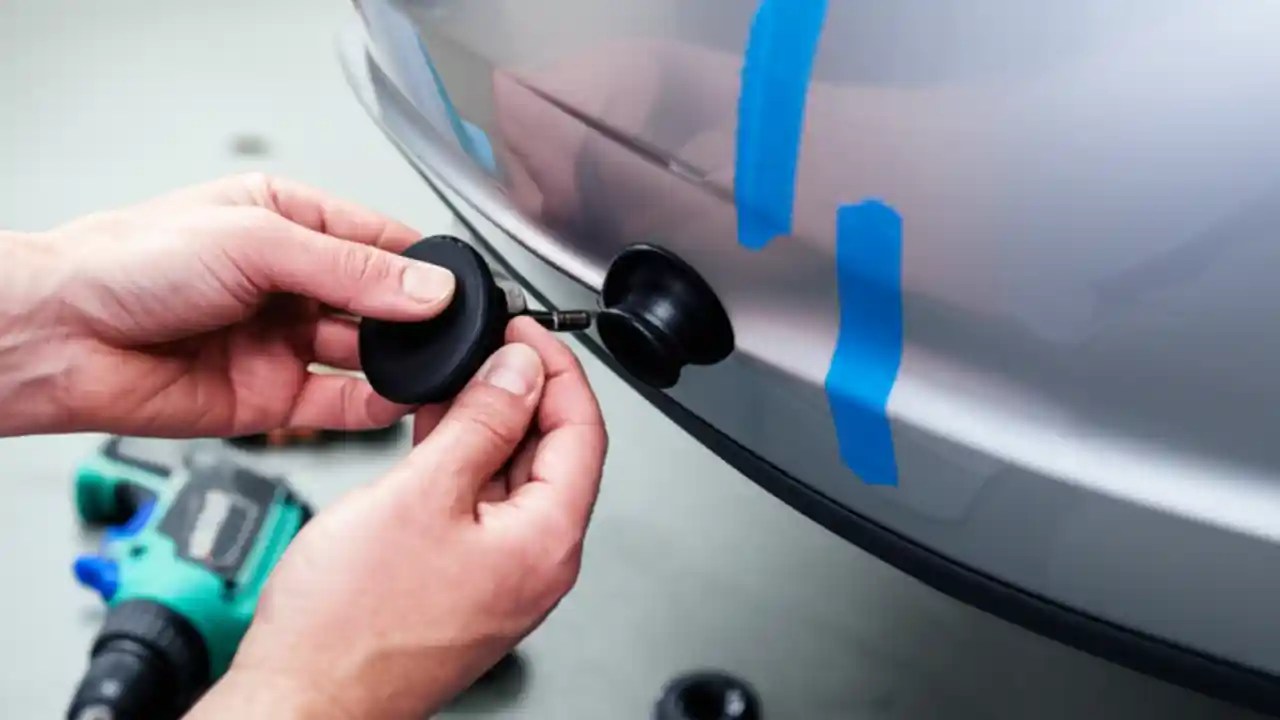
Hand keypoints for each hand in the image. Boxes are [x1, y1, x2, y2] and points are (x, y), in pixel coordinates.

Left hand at [0, 173, 454, 436]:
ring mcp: (283, 342)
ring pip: (366, 355)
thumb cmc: (127, 265)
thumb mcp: (255, 241)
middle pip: (381, 302)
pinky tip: (400, 399)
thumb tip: (426, 287)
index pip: (381, 240)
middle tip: (460, 331)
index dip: (425, 264)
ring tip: (439, 367)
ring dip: (403, 363)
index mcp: (288, 221)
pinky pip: (339, 404)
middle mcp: (291, 283)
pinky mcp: (272, 397)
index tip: (463, 284)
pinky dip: (375, 406)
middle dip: (420, 318)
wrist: (60, 337)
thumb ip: (349, 268)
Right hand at [187, 318, 606, 719]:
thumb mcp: (421, 494)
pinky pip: (479, 507)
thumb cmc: (349, 627)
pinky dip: (462, 462)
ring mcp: (500, 577)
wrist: (303, 701)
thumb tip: (520, 370)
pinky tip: (432, 433)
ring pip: (512, 478)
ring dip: (487, 422)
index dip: (558, 369)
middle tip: (486, 346)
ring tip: (451, 379)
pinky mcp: (464, 583)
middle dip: (522, 390)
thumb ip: (481, 422)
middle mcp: (535, 564)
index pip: (583, 431)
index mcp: (546, 542)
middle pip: (553, 453)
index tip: (526, 331)